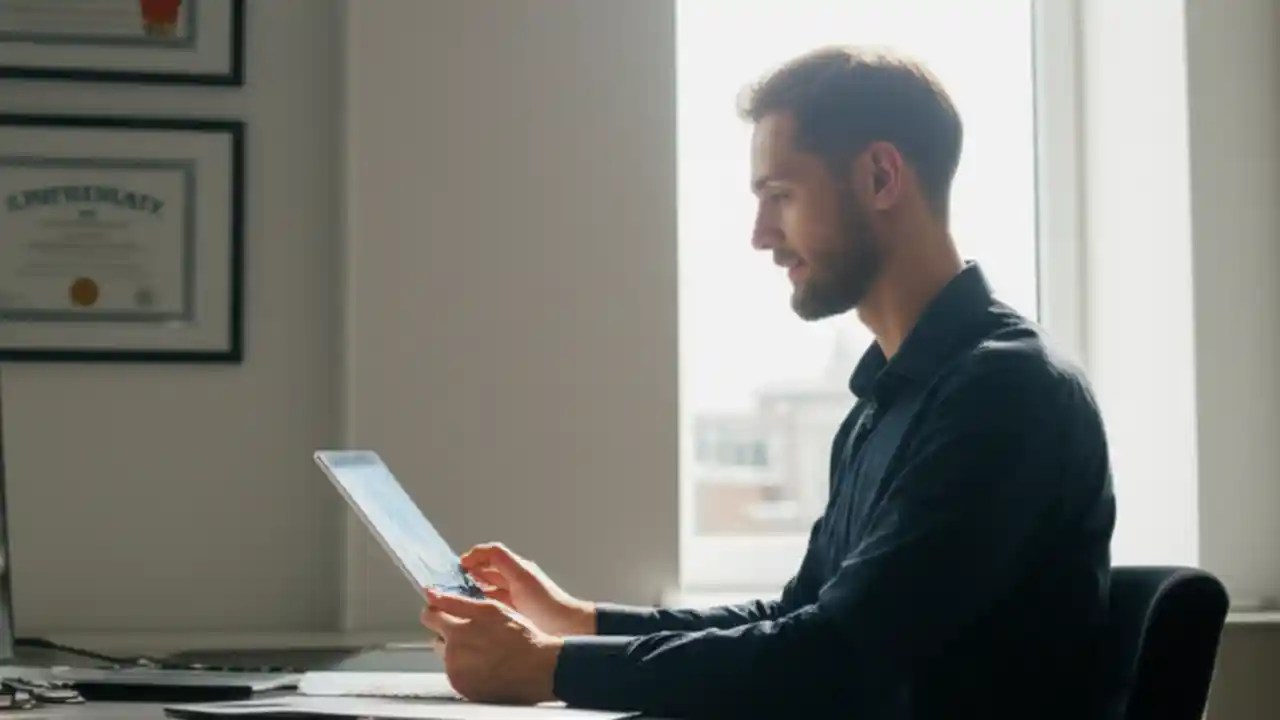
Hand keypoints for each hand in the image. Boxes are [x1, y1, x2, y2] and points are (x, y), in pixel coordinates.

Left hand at [421, 588, 562, 704]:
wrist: (538, 669)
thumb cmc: (521, 637)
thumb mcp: (491, 610)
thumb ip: (457, 603)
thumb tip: (432, 594)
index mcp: (458, 629)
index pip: (430, 616)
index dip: (436, 612)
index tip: (441, 611)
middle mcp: (453, 651)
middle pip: (437, 637)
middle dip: (448, 632)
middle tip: (470, 633)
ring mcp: (456, 671)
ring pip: (446, 655)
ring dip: (457, 651)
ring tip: (482, 651)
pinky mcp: (462, 686)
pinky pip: (455, 673)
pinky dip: (465, 668)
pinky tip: (484, 665)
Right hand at [460, 542, 595, 635]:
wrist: (566, 627)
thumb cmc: (547, 602)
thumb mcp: (521, 577)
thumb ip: (501, 561)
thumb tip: (476, 554)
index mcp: (518, 568)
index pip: (492, 553)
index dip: (475, 555)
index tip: (459, 565)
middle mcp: (515, 580)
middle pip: (488, 570)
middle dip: (471, 572)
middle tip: (452, 581)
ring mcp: (515, 597)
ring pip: (489, 587)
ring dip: (473, 589)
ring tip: (457, 596)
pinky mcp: (514, 613)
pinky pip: (493, 604)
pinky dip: (481, 604)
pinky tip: (472, 610)